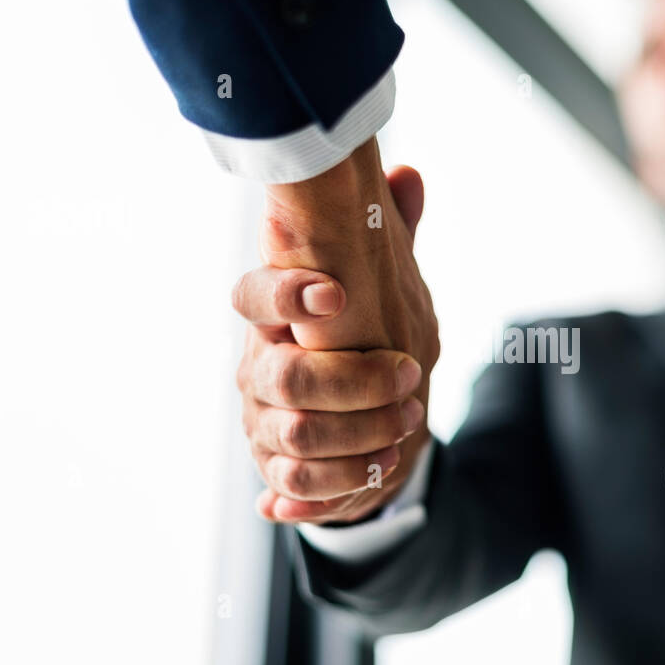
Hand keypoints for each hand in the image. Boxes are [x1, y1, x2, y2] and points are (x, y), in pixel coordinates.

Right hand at [234, 141, 438, 522]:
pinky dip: (333, 485)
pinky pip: (295, 486)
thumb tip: (407, 177)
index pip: (252, 296)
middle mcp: (257, 368)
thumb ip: (390, 235)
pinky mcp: (275, 469)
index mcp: (273, 317)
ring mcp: (261, 422)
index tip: (336, 293)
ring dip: (360, 436)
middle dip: (357, 382)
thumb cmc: (365, 335)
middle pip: (286, 378)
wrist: (354, 415)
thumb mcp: (384, 284)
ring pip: (296, 437)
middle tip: (413, 375)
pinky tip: (373, 471)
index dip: (285, 294)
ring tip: (409, 423)